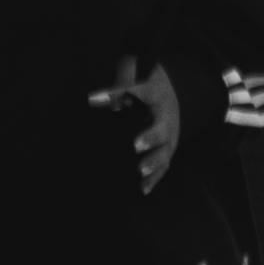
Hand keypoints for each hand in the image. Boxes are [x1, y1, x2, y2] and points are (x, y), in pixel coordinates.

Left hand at [96, 58, 184, 192]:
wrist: (170, 97)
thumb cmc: (146, 86)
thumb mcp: (137, 75)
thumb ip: (120, 82)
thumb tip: (94, 97)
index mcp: (158, 96)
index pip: (142, 92)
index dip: (121, 94)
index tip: (98, 99)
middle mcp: (166, 119)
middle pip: (162, 129)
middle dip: (151, 137)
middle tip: (136, 145)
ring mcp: (169, 137)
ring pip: (164, 151)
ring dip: (153, 162)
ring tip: (140, 170)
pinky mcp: (166, 151)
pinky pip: (163, 166)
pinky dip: (154, 178)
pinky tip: (142, 189)